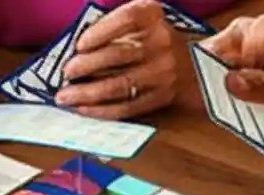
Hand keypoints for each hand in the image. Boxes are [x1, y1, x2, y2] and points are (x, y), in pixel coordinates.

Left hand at [56, 0, 178, 118]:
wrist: (198, 66)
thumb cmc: (156, 39)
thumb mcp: (142, 19)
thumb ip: (115, 25)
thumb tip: (77, 50)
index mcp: (154, 16)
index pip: (126, 19)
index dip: (100, 32)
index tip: (79, 44)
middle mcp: (161, 43)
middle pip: (119, 55)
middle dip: (86, 66)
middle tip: (66, 73)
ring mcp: (163, 72)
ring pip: (120, 85)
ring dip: (88, 93)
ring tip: (65, 97)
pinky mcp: (160, 97)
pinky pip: (127, 106)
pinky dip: (102, 110)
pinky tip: (83, 109)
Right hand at [202, 15, 263, 123]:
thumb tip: (231, 84)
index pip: (219, 55)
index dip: (213, 84)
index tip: (220, 109)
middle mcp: (254, 35)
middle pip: (214, 65)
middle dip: (219, 93)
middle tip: (241, 116)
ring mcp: (253, 53)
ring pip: (222, 79)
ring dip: (231, 102)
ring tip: (257, 116)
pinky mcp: (256, 70)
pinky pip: (236, 88)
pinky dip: (241, 105)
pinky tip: (258, 116)